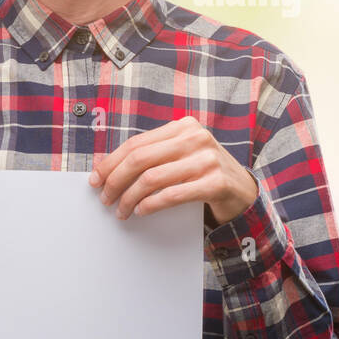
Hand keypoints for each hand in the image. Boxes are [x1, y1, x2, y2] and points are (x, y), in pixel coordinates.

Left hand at [87, 116, 257, 223]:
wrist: (243, 192)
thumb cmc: (202, 174)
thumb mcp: (176, 157)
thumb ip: (147, 157)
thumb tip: (100, 165)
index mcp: (182, 127)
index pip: (135, 144)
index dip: (110, 163)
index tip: (95, 180)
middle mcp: (196, 138)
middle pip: (139, 159)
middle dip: (115, 181)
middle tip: (105, 199)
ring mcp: (207, 159)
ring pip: (152, 178)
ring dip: (130, 198)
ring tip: (121, 211)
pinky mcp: (216, 183)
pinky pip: (172, 195)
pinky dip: (151, 205)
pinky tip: (142, 211)